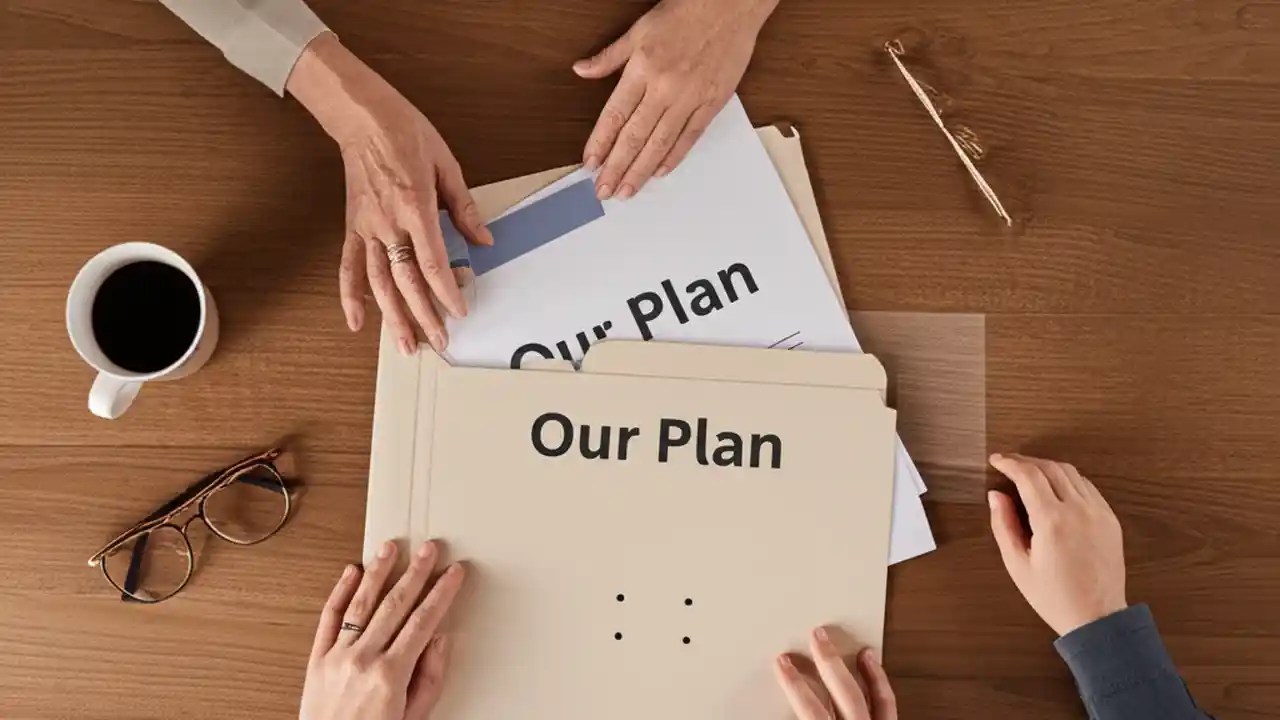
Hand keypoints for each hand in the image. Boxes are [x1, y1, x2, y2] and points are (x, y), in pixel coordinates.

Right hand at [287, 33, 493, 354]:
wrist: (363, 116)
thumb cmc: (405, 133)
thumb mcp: (446, 164)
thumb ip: (464, 207)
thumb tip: (484, 240)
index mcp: (414, 208)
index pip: (432, 263)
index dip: (446, 292)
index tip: (459, 312)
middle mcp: (387, 223)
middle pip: (406, 281)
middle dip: (424, 315)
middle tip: (439, 342)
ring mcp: (366, 228)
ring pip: (378, 282)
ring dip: (391, 317)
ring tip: (406, 345)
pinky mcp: (352, 226)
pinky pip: (348, 266)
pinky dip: (350, 295)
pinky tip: (357, 321)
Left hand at [299, 541, 466, 719]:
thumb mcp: (414, 718)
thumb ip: (429, 678)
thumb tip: (439, 640)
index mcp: (390, 675)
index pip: (423, 621)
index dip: (442, 593)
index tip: (453, 574)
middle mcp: (363, 659)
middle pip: (396, 604)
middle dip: (417, 572)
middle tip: (430, 549)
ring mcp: (337, 656)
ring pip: (362, 603)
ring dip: (379, 571)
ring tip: (391, 548)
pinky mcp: (316, 660)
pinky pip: (329, 618)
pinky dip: (340, 591)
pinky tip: (352, 572)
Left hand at [574, 0, 778, 198]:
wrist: (731, 4)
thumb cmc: (687, 11)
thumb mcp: (640, 28)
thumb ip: (610, 56)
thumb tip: (581, 70)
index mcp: (643, 69)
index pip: (615, 115)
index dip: (600, 143)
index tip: (590, 164)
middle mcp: (664, 88)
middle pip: (634, 137)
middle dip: (616, 168)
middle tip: (603, 190)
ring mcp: (690, 98)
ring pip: (660, 143)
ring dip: (641, 171)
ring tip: (627, 191)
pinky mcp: (712, 102)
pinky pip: (690, 136)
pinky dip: (674, 156)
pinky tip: (659, 171)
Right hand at [773, 628, 897, 719]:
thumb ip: (800, 717)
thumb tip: (780, 707)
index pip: (811, 710)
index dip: (794, 685)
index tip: (782, 664)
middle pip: (845, 692)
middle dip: (829, 661)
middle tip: (817, 636)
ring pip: (871, 696)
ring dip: (865, 669)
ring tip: (855, 646)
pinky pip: (887, 704)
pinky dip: (880, 682)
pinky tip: (872, 664)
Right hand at [988, 453, 1127, 635]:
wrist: (1097, 617)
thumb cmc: (1054, 597)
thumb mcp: (1017, 564)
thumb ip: (1003, 525)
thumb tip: (996, 495)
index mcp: (1052, 522)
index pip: (1028, 476)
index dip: (1009, 463)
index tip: (996, 461)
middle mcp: (1078, 511)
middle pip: (1050, 468)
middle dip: (1027, 461)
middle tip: (1009, 464)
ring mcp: (1099, 513)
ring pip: (1072, 473)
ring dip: (1048, 468)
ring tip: (1030, 474)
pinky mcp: (1110, 520)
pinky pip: (1088, 488)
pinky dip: (1069, 480)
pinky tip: (1056, 489)